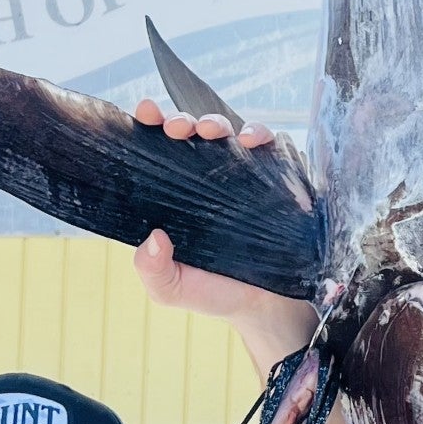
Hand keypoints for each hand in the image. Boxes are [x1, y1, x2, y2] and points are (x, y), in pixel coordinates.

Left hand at [128, 103, 358, 423]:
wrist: (269, 308)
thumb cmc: (216, 294)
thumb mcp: (172, 290)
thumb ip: (153, 271)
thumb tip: (153, 238)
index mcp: (176, 195)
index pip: (159, 151)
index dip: (151, 126)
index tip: (145, 114)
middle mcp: (207, 179)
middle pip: (193, 134)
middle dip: (184, 121)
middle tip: (179, 128)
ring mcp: (244, 177)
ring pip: (229, 134)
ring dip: (219, 124)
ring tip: (213, 131)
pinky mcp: (277, 179)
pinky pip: (271, 147)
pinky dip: (262, 135)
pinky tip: (253, 140)